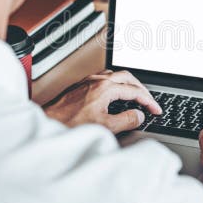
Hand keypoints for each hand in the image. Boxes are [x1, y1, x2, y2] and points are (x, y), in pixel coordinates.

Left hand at [45, 70, 161, 133]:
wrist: (46, 124)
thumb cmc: (69, 125)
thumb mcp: (105, 126)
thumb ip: (126, 120)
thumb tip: (138, 116)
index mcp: (105, 88)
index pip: (134, 91)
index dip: (148, 101)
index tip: (155, 110)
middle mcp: (96, 80)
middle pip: (127, 77)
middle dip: (141, 89)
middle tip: (148, 101)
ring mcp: (87, 81)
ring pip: (114, 75)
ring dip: (128, 84)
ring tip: (134, 95)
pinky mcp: (80, 86)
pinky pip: (103, 78)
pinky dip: (115, 84)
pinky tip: (112, 94)